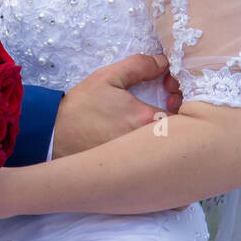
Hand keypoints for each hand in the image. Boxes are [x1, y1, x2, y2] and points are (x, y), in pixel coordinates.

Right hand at [51, 53, 181, 159]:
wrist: (53, 138)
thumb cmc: (80, 108)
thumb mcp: (107, 77)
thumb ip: (139, 66)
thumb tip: (164, 62)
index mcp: (146, 119)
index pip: (186, 112)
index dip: (184, 99)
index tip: (171, 91)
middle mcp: (149, 146)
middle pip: (184, 137)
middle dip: (184, 121)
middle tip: (168, 105)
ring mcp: (142, 165)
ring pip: (172, 154)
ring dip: (173, 139)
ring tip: (157, 123)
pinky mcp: (134, 179)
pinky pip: (160, 172)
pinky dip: (163, 160)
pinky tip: (149, 144)